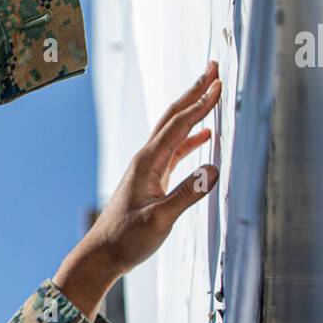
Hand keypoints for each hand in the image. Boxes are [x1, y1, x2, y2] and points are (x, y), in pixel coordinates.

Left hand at [55, 62, 221, 319]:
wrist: (103, 254)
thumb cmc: (127, 239)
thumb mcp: (159, 220)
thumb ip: (186, 196)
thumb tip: (214, 170)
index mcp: (147, 162)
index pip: (178, 125)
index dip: (200, 104)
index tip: (219, 83)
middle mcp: (146, 159)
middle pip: (173, 117)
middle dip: (194, 91)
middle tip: (213, 67)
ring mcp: (148, 168)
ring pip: (175, 130)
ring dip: (194, 110)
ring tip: (211, 90)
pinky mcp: (152, 179)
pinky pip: (175, 149)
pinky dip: (192, 137)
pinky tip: (205, 134)